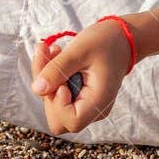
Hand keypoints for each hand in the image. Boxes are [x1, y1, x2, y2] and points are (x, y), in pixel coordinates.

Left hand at [29, 20, 131, 134]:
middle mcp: (93, 110)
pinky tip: (55, 54)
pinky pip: (56, 95)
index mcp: (99, 102)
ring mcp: (85, 105)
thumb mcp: (79, 50)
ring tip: (51, 49)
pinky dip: (50, 76)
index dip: (59, 104)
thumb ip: (57, 70)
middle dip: (46, 89)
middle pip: (58, 118)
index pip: (72, 121)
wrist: (121, 38)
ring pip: (53, 106)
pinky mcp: (78, 97)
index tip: (62, 81)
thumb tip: (37, 89)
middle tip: (46, 55)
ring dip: (46, 78)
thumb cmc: (106, 42)